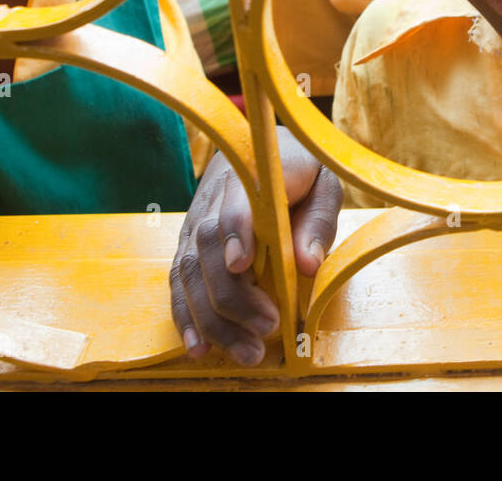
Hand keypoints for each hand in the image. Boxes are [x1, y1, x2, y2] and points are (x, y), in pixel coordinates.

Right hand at [170, 130, 342, 364]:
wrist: (258, 150)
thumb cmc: (299, 171)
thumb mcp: (323, 184)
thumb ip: (317, 220)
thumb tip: (308, 263)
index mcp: (250, 175)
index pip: (234, 203)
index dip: (235, 232)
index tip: (243, 266)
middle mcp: (212, 199)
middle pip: (207, 247)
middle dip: (233, 295)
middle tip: (269, 326)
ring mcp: (193, 224)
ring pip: (188, 272)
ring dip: (213, 318)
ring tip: (246, 351)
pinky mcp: (186, 246)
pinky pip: (178, 283)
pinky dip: (187, 317)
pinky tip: (200, 346)